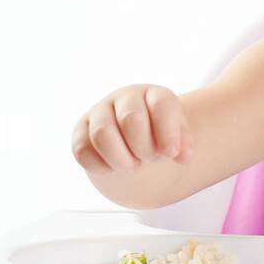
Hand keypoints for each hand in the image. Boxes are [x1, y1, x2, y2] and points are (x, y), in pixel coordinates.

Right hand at [70, 84, 193, 173]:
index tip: (170, 153)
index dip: (168, 132)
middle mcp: (125, 97)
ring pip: (102, 134)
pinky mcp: (80, 130)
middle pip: (130, 119)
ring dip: (121, 159)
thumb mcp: (177, 136)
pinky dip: (100, 166)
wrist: (134, 138)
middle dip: (143, 148)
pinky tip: (112, 168)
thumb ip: (183, 145)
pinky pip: (82, 149)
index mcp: (154, 94)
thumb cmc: (159, 134)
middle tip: (150, 159)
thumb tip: (183, 156)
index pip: (161, 105)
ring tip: (132, 166)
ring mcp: (100, 111)